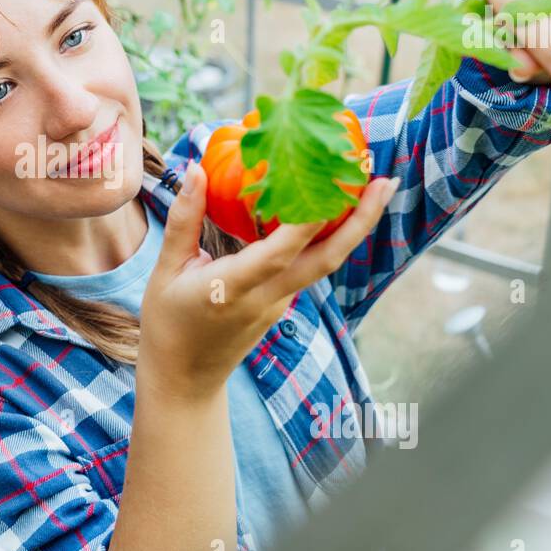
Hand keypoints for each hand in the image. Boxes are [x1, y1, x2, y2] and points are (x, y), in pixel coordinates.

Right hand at [137, 162, 400, 403]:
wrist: (184, 380)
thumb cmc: (168, 324)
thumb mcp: (165, 271)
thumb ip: (184, 220)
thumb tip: (195, 170)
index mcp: (233, 289)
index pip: (280, 253)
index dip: (307, 219)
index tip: (330, 182)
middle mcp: (266, 298)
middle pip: (326, 260)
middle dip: (360, 221)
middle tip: (385, 181)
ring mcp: (279, 304)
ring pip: (324, 263)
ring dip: (351, 227)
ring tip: (369, 184)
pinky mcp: (282, 304)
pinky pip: (309, 266)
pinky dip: (325, 237)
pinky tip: (326, 209)